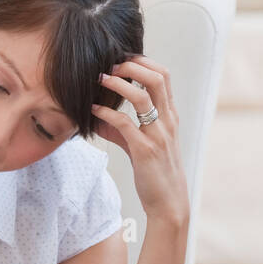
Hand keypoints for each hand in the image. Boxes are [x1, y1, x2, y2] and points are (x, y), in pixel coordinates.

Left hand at [91, 54, 188, 225]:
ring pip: (142, 96)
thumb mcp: (139, 147)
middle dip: (132, 66)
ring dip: (118, 84)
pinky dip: (107, 113)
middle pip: (157, 78)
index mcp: (170, 117)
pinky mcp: (145, 150)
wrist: (168, 203)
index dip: (143, 62)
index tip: (122, 60)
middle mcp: (167, 122)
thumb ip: (120, 130)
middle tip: (110, 65)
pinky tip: (93, 111)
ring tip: (100, 80)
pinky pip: (125, 123)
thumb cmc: (155, 174)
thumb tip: (96, 116)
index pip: (163, 76)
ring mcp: (158, 135)